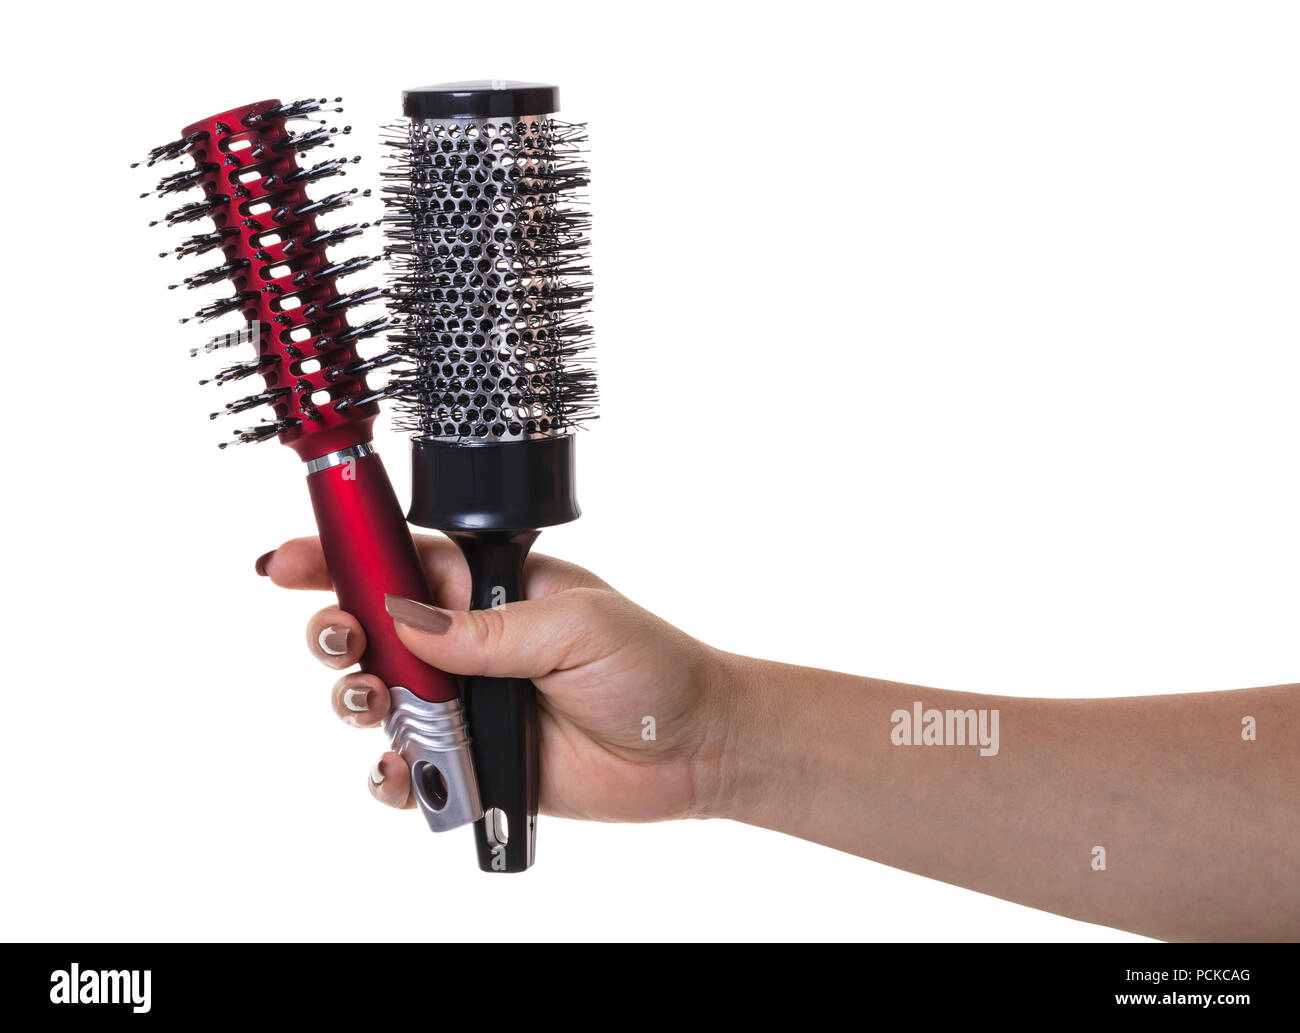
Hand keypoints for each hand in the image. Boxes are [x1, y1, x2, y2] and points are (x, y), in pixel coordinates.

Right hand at [257, 535, 738, 822]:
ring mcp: (465, 704)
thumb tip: (407, 620)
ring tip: (379, 702)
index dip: (338, 559)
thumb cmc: (650, 667)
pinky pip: (409, 769)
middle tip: (343, 641)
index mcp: (487, 591)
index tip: (288, 564)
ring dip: (357, 700)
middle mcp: (465, 644)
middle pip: (369, 630)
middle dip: (335, 631)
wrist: (692, 748)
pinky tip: (403, 768)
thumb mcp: (574, 625)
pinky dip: (393, 773)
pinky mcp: (473, 764)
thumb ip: (486, 629)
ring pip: (376, 698)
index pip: (399, 565)